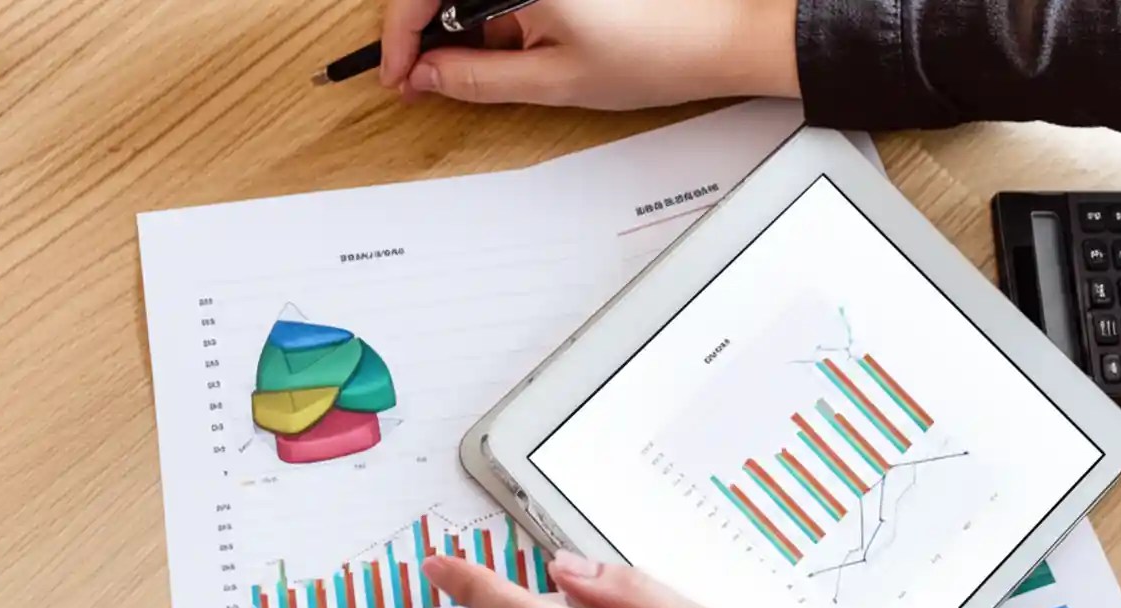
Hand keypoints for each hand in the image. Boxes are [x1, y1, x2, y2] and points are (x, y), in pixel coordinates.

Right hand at [378, 0, 800, 109]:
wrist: (724, 35)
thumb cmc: (658, 51)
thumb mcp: (553, 80)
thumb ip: (476, 79)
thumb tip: (426, 77)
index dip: (399, 38)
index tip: (397, 75)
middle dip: (426, 31)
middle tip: (424, 80)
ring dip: (464, 25)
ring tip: (481, 70)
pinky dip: (497, 14)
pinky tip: (514, 46)